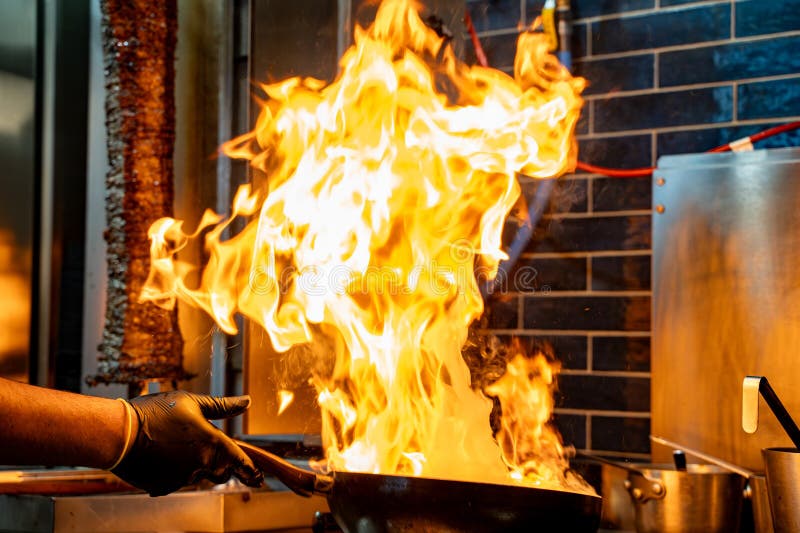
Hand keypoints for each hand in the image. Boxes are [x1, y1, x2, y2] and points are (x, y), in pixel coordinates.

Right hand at [111, 391, 263, 495]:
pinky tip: (161, 457)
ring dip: (193, 466)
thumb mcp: (191, 402)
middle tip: (201, 448)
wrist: (119, 434)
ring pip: (197, 476)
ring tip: (173, 446)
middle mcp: (201, 464)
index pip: (240, 461)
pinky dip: (173, 472)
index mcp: (212, 443)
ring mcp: (182, 478)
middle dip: (218, 465)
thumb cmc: (155, 413)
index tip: (258, 477)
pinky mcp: (165, 487)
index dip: (251, 470)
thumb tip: (246, 401)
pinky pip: (176, 482)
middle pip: (220, 472)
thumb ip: (221, 406)